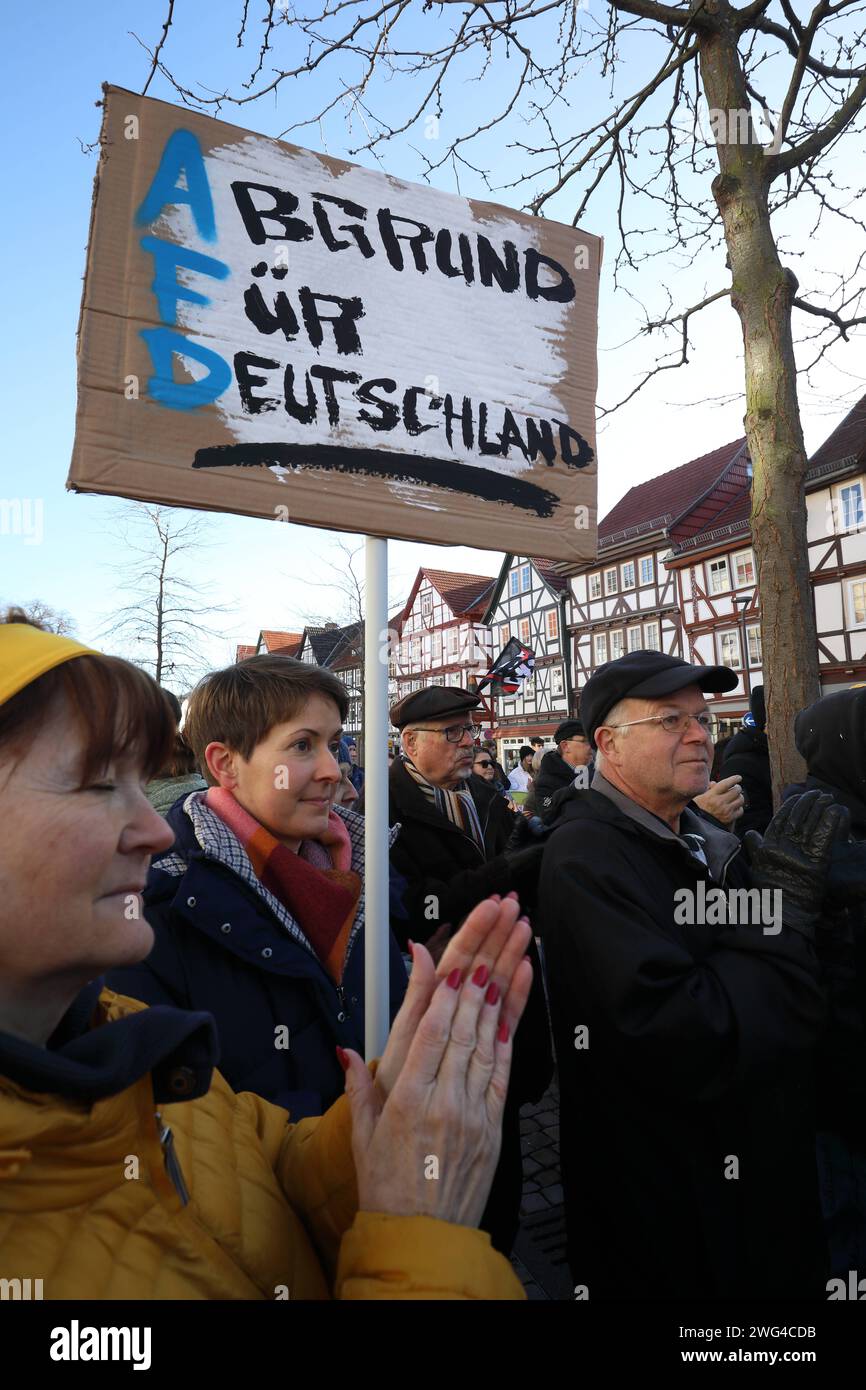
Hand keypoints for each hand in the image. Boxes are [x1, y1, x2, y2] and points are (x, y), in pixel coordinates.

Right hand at [342, 924, 531, 1225]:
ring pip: (490, 1027)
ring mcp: (473, 1106)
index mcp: (404, 1097)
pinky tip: (523, 979)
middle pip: (464, 1013)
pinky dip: (515, 1016)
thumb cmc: (387, 1186)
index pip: (427, 1026)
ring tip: (516, 929)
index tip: (453, 946)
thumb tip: (349, 1049)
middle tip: (498, 910)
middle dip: (483, 954)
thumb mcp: (360, 1133)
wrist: (422, 1239)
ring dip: (505, 971)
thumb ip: (359, 1083)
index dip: (442, 982)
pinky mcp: (495, 1118)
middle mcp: (442, 1096)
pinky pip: (506, 1058)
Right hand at [694, 774, 744, 825]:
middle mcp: (719, 802)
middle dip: (737, 788)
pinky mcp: (729, 818)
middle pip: (736, 790)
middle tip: (736, 788)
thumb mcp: (699, 797)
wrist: (697, 825)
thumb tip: (714, 783)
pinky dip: (739, 808)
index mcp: (711, 795)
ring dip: (739, 797)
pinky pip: (740, 810)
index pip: (726, 783)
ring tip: (736, 797)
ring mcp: (726, 811)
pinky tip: (735, 807)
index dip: (734, 779)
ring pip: (740, 800)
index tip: (738, 778)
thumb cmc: (697, 810)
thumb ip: (708, 789)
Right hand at [743, 790, 846, 936]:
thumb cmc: (768, 891)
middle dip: (807, 802)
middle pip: (797, 817)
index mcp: (769, 846)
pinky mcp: (817, 863)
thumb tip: (750, 834)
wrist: (781, 913)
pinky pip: (825, 838)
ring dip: (820, 808)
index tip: (797, 797)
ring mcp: (800, 854)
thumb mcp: (756, 866)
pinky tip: (836, 811)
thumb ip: (754, 848)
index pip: (781, 819)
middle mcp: (783, 847)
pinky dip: (830, 823)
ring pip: (811, 824)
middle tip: (816, 792)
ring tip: (827, 797)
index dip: (790, 806)